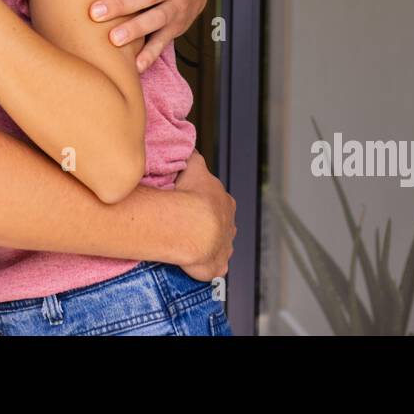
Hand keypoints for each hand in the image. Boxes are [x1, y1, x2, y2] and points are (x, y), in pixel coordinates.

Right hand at [172, 150, 234, 281]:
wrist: (192, 228)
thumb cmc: (191, 197)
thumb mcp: (193, 166)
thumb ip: (193, 156)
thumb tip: (189, 148)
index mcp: (225, 202)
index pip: (217, 202)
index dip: (202, 203)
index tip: (188, 204)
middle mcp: (229, 225)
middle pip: (219, 224)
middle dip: (205, 225)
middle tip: (184, 225)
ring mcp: (224, 247)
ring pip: (216, 245)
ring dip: (204, 245)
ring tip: (184, 244)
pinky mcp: (217, 266)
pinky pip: (211, 266)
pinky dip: (204, 265)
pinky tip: (190, 263)